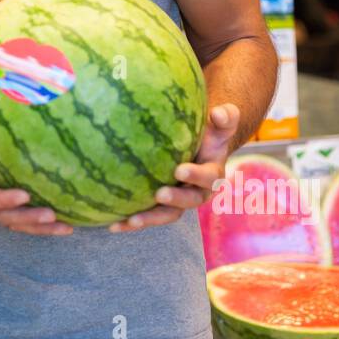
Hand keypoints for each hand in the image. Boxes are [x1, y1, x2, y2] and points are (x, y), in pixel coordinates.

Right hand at [0, 127, 72, 235]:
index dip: (3, 200)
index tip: (23, 196)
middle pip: (7, 218)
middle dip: (28, 219)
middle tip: (50, 215)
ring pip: (20, 222)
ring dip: (42, 227)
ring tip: (66, 227)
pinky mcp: (11, 205)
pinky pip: (28, 217)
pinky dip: (47, 224)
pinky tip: (69, 222)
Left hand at [109, 103, 239, 233]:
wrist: (198, 145)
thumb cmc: (208, 131)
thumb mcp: (221, 122)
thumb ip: (225, 117)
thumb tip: (217, 113)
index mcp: (213, 174)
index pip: (208, 177)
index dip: (196, 176)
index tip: (179, 171)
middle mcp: (197, 192)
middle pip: (189, 202)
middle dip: (175, 200)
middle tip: (159, 195)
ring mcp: (178, 200)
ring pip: (167, 214)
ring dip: (150, 219)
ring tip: (131, 220)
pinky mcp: (160, 205)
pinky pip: (148, 215)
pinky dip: (131, 223)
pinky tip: (113, 225)